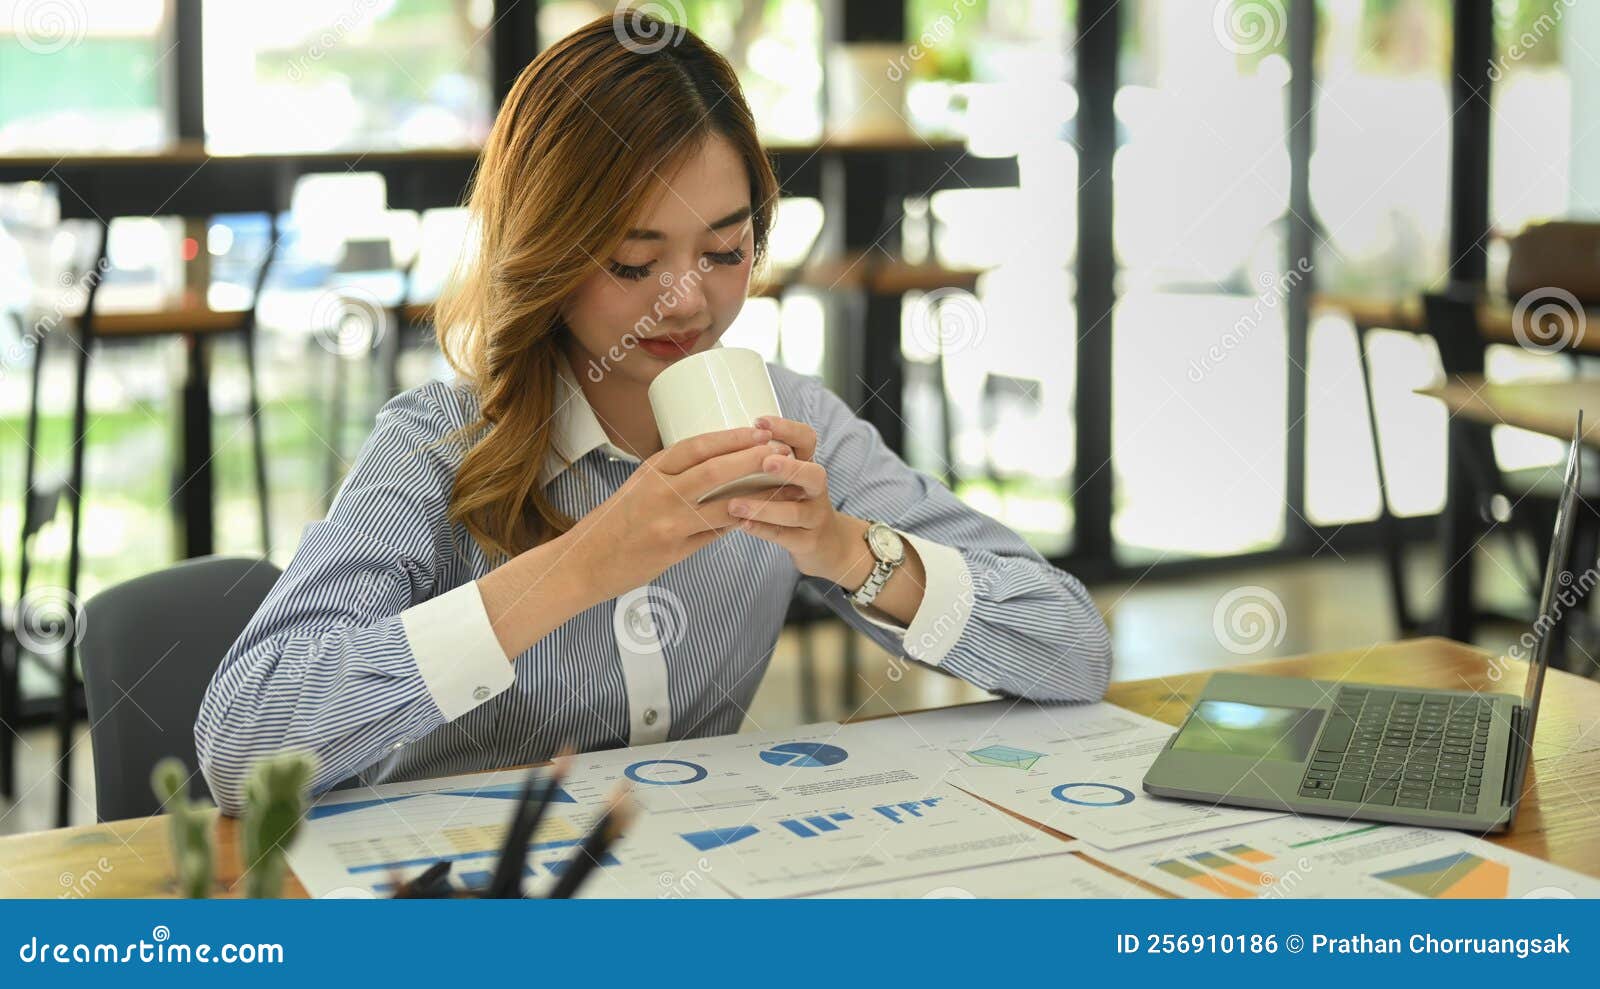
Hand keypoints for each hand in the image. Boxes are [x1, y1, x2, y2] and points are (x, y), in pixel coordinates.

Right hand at [564, 425, 792, 601]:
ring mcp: (668, 523)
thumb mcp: (637, 488)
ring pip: (722, 503)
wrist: (583, 563)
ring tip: (781, 485)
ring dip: (755, 494)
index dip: (732, 437)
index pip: (697, 445)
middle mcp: (660, 493)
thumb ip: (671, 477)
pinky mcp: (674, 550)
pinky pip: (715, 533)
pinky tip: (758, 515)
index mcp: (651, 471)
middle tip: (780, 452)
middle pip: (715, 470)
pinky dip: (738, 522)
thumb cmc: (611, 524)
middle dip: (752, 459)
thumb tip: (714, 465)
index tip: (759, 430)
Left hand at [725, 416, 863, 582]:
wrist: (826, 544)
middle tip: (766, 463)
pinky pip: (785, 536)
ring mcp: (814, 517)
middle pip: (814, 474)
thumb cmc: (794, 504)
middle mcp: (815, 490)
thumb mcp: (786, 478)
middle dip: (790, 468)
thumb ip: (762, 462)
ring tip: (734, 505)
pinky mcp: (808, 542)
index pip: (806, 440)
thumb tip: (721, 443)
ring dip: (764, 507)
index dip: (786, 429)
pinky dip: (763, 530)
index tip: (758, 422)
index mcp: (808, 466)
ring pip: (795, 511)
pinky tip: (742, 525)